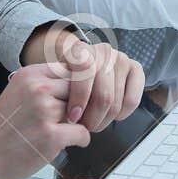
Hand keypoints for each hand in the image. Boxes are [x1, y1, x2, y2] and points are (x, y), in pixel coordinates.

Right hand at [0, 63, 92, 178]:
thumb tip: (77, 82)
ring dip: (74, 123)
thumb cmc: (1, 128)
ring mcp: (45, 111)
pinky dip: (79, 140)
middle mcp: (38, 88)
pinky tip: (65, 142)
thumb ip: (43, 83)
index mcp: (29, 75)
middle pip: (78, 89)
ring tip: (55, 131)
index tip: (70, 99)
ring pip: (81, 112)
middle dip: (75, 105)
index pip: (70, 69)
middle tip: (63, 118)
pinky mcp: (51, 135)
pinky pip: (83, 133)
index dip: (74, 87)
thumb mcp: (18, 92)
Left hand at [20, 24, 143, 131]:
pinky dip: (122, 114)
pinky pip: (131, 99)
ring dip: (104, 120)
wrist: (86, 74)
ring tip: (93, 125)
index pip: (83, 70)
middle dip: (91, 117)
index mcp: (79, 50)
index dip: (79, 98)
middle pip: (101, 93)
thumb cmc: (63, 86)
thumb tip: (42, 99)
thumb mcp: (51, 83)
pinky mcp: (135, 69)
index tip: (71, 117)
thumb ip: (51, 89)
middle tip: (83, 128)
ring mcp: (120, 58)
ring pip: (115, 101)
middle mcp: (102, 50)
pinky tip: (113, 117)